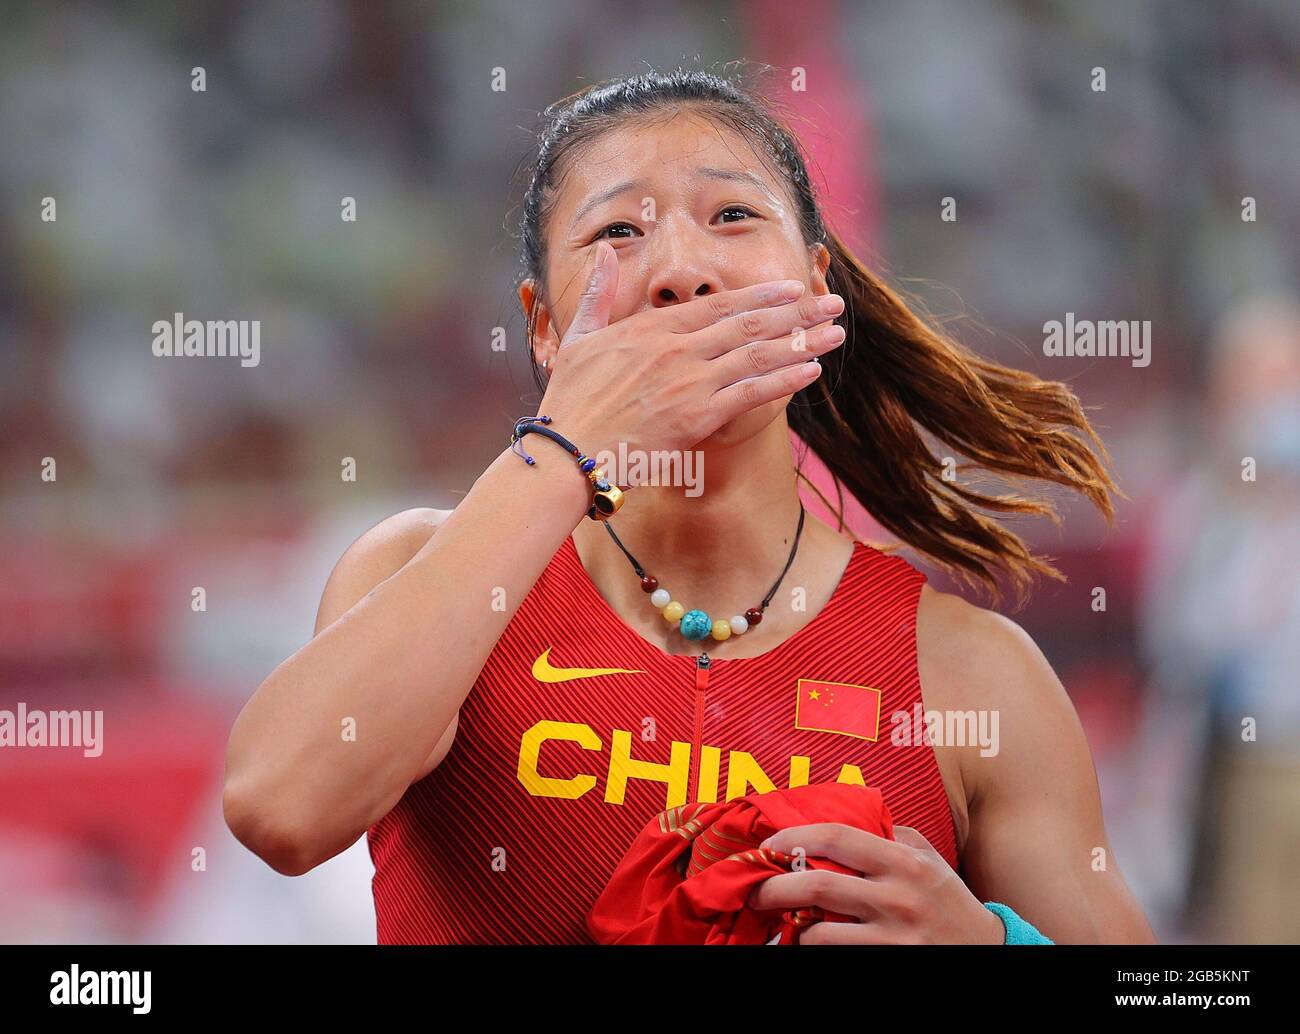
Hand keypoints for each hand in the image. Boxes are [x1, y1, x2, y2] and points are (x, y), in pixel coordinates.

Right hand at [537, 240, 844, 481]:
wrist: (565, 452)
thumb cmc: (569, 403)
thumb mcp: (578, 339)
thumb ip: (598, 294)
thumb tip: (605, 250)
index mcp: (649, 329)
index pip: (716, 305)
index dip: (759, 296)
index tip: (791, 289)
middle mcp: (675, 350)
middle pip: (747, 324)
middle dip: (795, 312)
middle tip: (832, 304)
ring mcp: (689, 382)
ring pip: (756, 355)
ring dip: (801, 342)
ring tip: (835, 334)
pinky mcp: (696, 417)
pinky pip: (751, 394)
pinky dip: (783, 380)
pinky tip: (811, 370)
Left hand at [749, 823, 1004, 944]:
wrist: (989, 951)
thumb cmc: (948, 899)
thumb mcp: (927, 857)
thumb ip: (888, 835)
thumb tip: (837, 818)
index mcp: (903, 860)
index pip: (836, 836)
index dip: (794, 838)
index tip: (769, 846)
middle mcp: (898, 896)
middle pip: (817, 886)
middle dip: (774, 887)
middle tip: (755, 891)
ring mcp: (893, 935)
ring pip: (819, 929)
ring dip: (790, 924)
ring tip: (778, 919)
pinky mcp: (890, 962)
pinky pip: (834, 953)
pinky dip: (810, 946)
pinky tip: (804, 939)